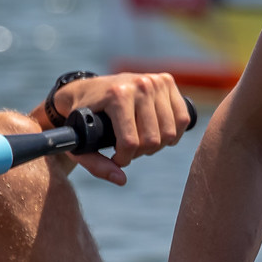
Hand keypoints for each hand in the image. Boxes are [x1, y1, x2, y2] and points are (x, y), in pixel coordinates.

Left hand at [44, 72, 192, 184]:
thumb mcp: (78, 140)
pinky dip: (174, 133)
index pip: (131, 141)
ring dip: (157, 145)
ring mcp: (155, 82)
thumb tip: (121, 179)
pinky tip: (159, 135)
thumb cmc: (79, 117)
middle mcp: (140, 85)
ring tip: (142, 143)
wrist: (84, 87)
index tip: (116, 160)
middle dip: (140, 153)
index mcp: (117, 96)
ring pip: (169, 132)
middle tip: (128, 151)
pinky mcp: (166, 81)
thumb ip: (95, 163)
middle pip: (152, 139)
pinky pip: (183, 118)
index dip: (125, 158)